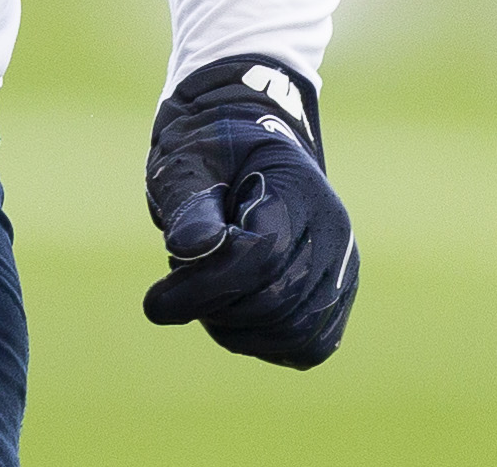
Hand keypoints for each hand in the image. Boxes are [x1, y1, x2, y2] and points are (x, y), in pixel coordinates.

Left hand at [142, 56, 359, 369]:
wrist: (245, 150)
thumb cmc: (210, 155)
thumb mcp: (188, 163)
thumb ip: (190, 203)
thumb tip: (192, 247)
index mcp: (300, 189)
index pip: (263, 257)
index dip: (205, 286)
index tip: (155, 301)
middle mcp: (334, 234)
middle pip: (278, 303)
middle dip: (214, 308)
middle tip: (177, 286)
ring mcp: (342, 270)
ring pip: (294, 335)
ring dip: (234, 329)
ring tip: (205, 290)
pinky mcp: (335, 300)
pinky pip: (306, 347)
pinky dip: (260, 342)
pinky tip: (228, 312)